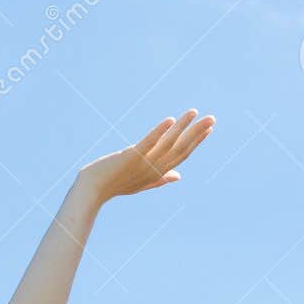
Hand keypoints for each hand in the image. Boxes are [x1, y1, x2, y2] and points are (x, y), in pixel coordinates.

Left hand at [77, 109, 214, 203]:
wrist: (91, 191)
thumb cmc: (114, 185)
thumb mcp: (141, 183)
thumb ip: (161, 178)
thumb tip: (179, 176)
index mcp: (157, 173)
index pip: (181, 155)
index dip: (196, 142)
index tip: (208, 129)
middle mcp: (154, 169)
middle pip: (180, 149)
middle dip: (197, 133)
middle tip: (211, 118)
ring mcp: (143, 163)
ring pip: (168, 143)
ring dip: (183, 127)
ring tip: (193, 112)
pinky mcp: (130, 156)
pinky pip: (148, 142)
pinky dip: (159, 131)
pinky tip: (170, 119)